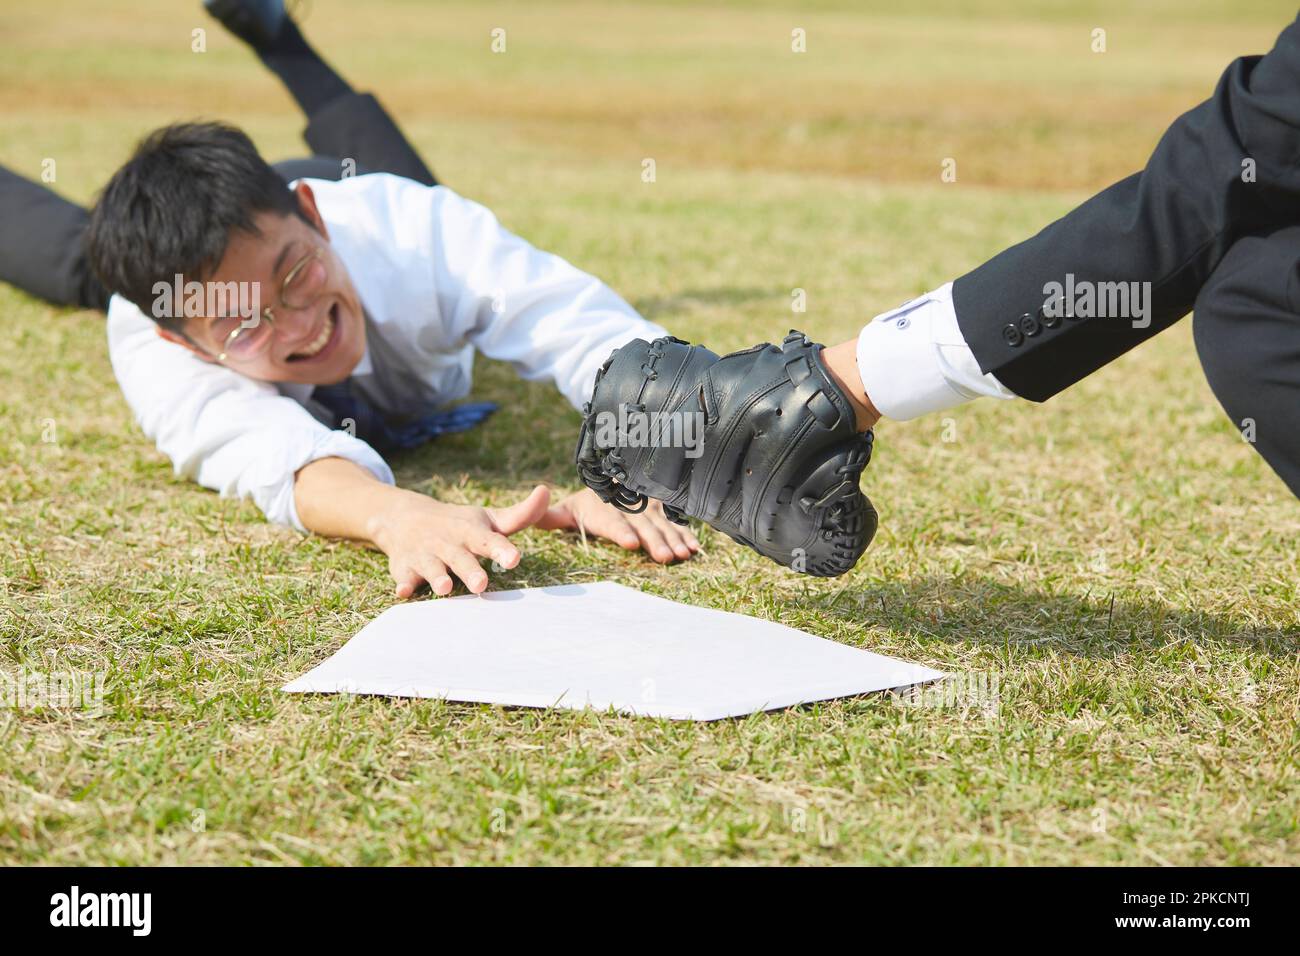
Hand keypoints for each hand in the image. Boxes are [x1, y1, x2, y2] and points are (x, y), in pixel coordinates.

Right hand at [367, 484, 550, 597]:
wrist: (403, 517)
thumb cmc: (458, 525)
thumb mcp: (488, 519)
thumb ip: (521, 514)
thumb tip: (547, 492)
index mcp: (471, 533)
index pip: (489, 541)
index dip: (501, 550)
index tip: (513, 559)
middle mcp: (448, 543)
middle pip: (460, 558)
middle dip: (470, 570)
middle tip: (481, 584)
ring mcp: (426, 555)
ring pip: (432, 568)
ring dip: (437, 577)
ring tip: (445, 588)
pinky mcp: (405, 567)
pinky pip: (403, 577)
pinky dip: (403, 584)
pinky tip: (403, 591)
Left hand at [537, 488, 699, 563]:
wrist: (612, 482)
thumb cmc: (587, 505)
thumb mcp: (568, 509)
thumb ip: (550, 517)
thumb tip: (533, 517)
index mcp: (603, 509)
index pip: (612, 521)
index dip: (622, 531)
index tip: (631, 542)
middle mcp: (628, 509)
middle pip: (642, 527)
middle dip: (654, 541)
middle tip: (665, 557)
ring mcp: (647, 510)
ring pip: (662, 525)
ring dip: (674, 540)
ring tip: (683, 554)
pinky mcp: (662, 513)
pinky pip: (676, 523)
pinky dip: (687, 534)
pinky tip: (694, 548)